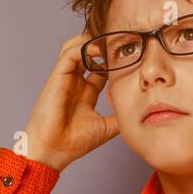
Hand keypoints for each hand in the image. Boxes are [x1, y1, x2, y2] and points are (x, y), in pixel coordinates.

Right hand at [21, 32, 120, 172]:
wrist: (53, 151)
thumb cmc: (73, 143)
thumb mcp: (106, 128)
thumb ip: (120, 117)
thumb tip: (139, 111)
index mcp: (86, 93)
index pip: (101, 69)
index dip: (114, 63)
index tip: (131, 60)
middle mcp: (75, 83)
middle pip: (89, 54)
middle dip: (105, 47)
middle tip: (123, 46)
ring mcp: (66, 79)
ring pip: (77, 47)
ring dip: (93, 42)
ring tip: (109, 43)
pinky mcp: (57, 76)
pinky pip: (69, 52)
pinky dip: (83, 46)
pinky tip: (98, 50)